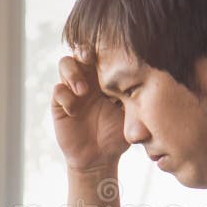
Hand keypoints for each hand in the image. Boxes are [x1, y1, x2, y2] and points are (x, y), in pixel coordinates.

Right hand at [52, 51, 129, 172]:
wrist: (99, 159)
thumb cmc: (117, 136)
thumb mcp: (131, 115)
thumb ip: (134, 95)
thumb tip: (148, 78)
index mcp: (105, 78)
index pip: (102, 54)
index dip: (103, 48)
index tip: (111, 52)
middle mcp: (87, 79)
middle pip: (80, 51)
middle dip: (84, 52)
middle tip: (90, 59)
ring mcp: (72, 90)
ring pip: (65, 64)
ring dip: (73, 73)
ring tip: (83, 91)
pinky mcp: (60, 105)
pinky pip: (58, 91)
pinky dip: (65, 96)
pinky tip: (75, 111)